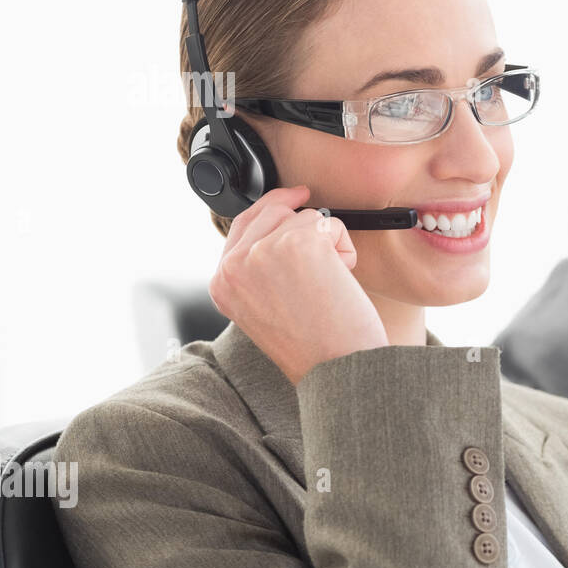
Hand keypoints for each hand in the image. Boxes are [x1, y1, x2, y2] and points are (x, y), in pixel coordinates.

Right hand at [208, 185, 388, 384]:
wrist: (337, 368)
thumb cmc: (315, 348)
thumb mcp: (267, 309)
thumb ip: (261, 271)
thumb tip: (284, 230)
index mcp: (222, 284)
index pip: (241, 227)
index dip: (271, 208)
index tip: (293, 199)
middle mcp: (234, 266)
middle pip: (271, 212)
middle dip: (305, 224)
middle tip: (326, 238)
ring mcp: (262, 251)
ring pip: (304, 218)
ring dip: (328, 246)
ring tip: (329, 285)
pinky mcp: (297, 242)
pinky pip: (330, 224)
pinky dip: (345, 249)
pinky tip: (341, 280)